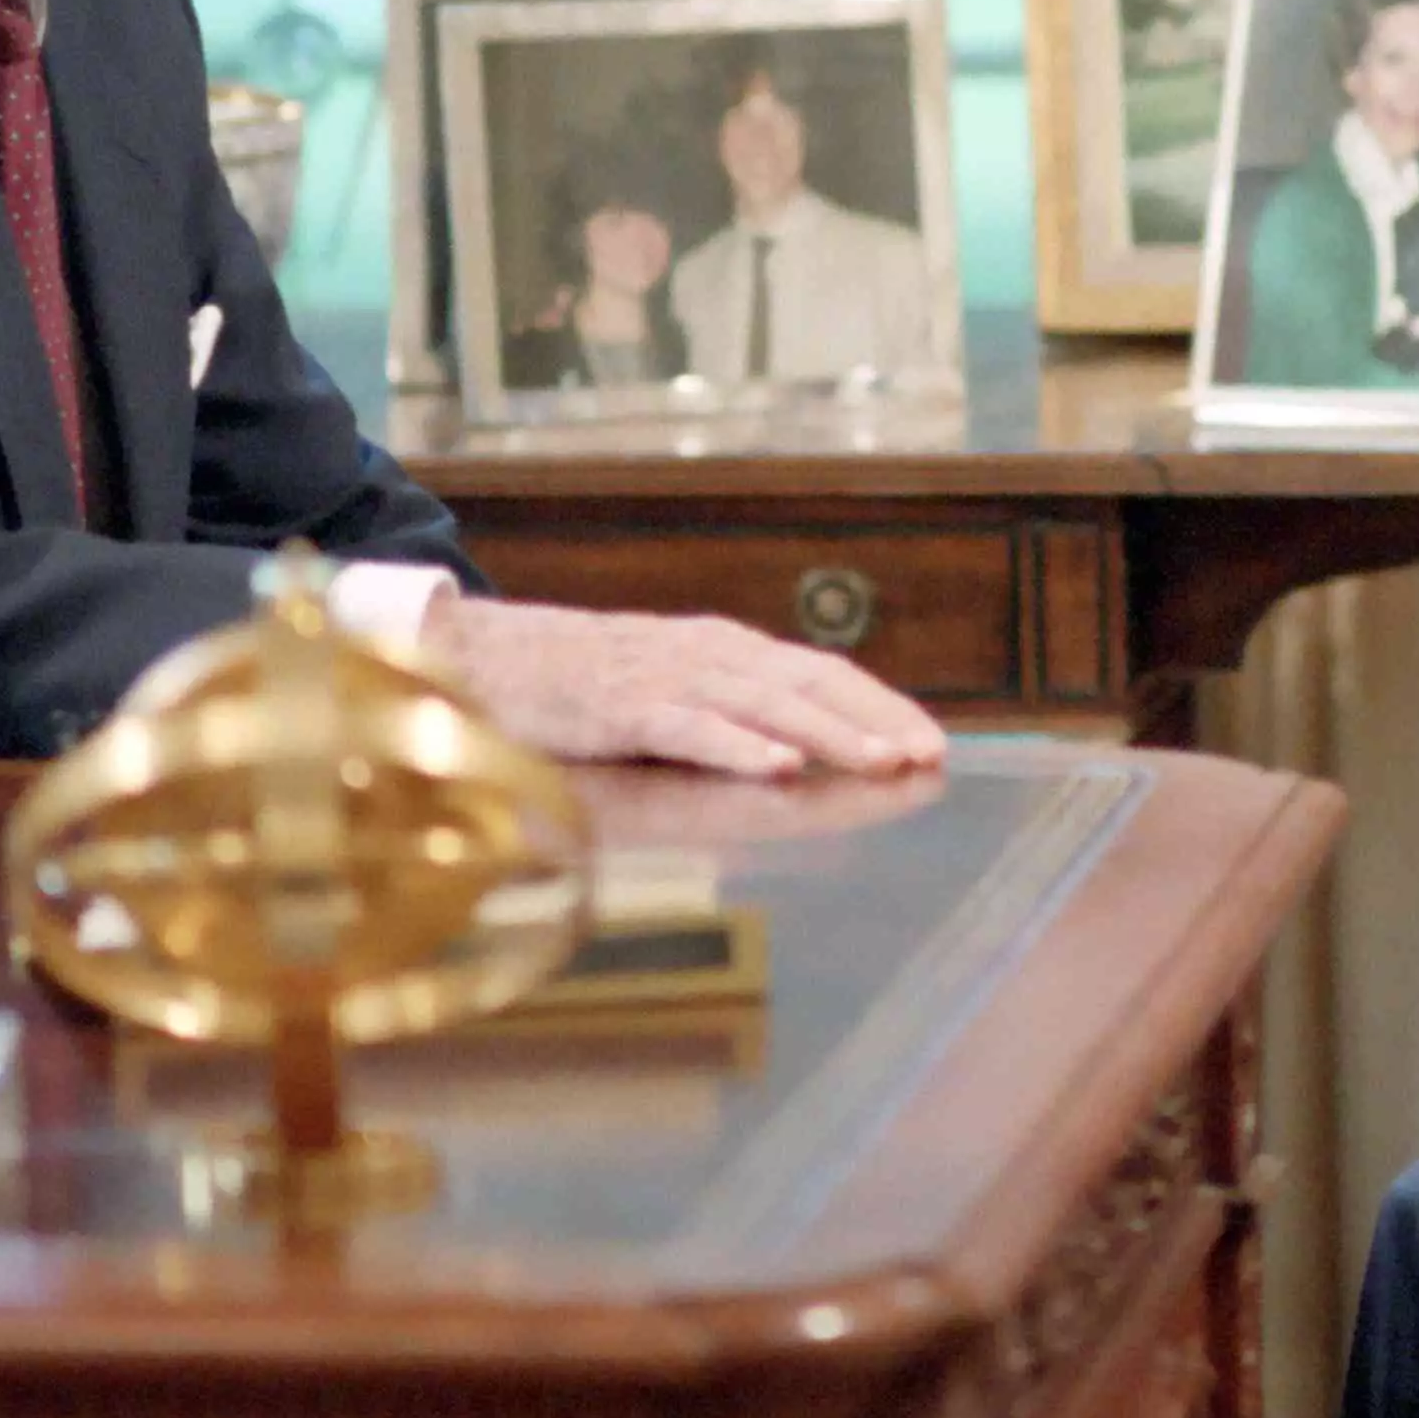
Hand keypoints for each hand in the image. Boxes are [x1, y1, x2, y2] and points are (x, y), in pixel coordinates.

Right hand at [446, 596, 948, 782]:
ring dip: (828, 733)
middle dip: (874, 720)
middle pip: (809, 684)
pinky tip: (780, 767)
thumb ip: (729, 709)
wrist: (485, 656)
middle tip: (929, 756)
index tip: (933, 744)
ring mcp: (667, 676)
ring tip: (881, 761)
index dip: (880, 706)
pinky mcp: (623, 705)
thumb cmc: (582, 683)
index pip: (821, 674)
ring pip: (764, 704)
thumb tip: (800, 747)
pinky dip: (739, 745)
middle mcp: (709, 653)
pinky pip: (692, 727)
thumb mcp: (670, 689)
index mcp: (726, 651)